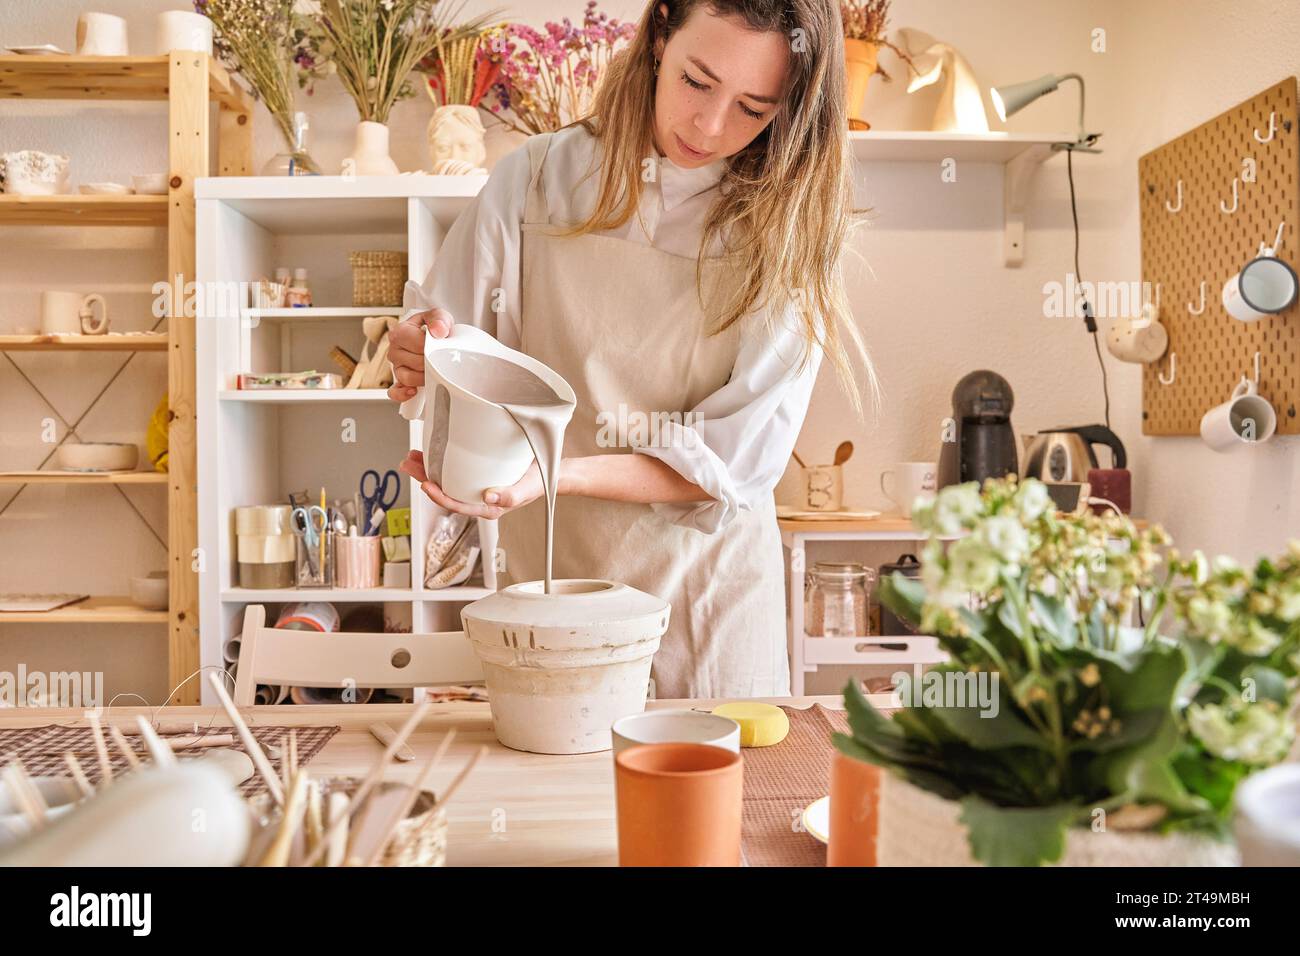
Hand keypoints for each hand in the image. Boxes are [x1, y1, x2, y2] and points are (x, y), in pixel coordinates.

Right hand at [386, 307, 453, 402]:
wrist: (435, 339)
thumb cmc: (434, 328)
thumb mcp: (438, 317)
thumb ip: (439, 319)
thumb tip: (438, 330)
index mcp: (400, 332)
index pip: (417, 344)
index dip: (432, 347)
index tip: (441, 346)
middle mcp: (394, 350)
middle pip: (415, 362)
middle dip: (431, 363)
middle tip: (440, 358)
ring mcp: (396, 366)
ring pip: (408, 378)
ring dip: (424, 377)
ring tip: (434, 371)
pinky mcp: (399, 381)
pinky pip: (395, 392)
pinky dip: (403, 394)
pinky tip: (413, 391)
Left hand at [398, 449, 544, 519]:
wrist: (551, 471)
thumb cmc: (539, 482)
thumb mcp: (527, 488)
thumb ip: (510, 496)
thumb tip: (488, 497)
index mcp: (488, 507)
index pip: (458, 505)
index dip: (439, 497)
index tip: (425, 484)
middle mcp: (479, 498)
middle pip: (446, 492)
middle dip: (425, 478)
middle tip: (408, 464)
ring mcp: (478, 487)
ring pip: (448, 481)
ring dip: (428, 469)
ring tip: (413, 457)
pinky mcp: (479, 474)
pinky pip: (456, 471)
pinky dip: (442, 462)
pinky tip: (433, 452)